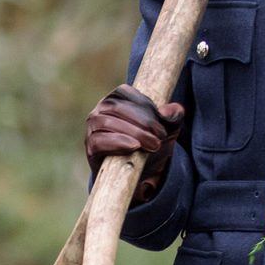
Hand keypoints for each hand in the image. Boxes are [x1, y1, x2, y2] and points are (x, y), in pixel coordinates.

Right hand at [84, 86, 184, 201]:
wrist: (140, 171)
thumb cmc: (151, 142)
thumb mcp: (168, 128)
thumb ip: (174, 116)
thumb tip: (168, 112)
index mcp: (117, 97)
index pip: (125, 93)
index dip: (145, 106)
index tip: (162, 124)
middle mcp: (101, 108)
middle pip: (116, 107)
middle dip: (141, 122)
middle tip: (160, 137)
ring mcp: (93, 127)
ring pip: (106, 122)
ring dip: (132, 132)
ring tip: (152, 145)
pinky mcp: (90, 146)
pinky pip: (98, 141)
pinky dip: (116, 142)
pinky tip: (133, 146)